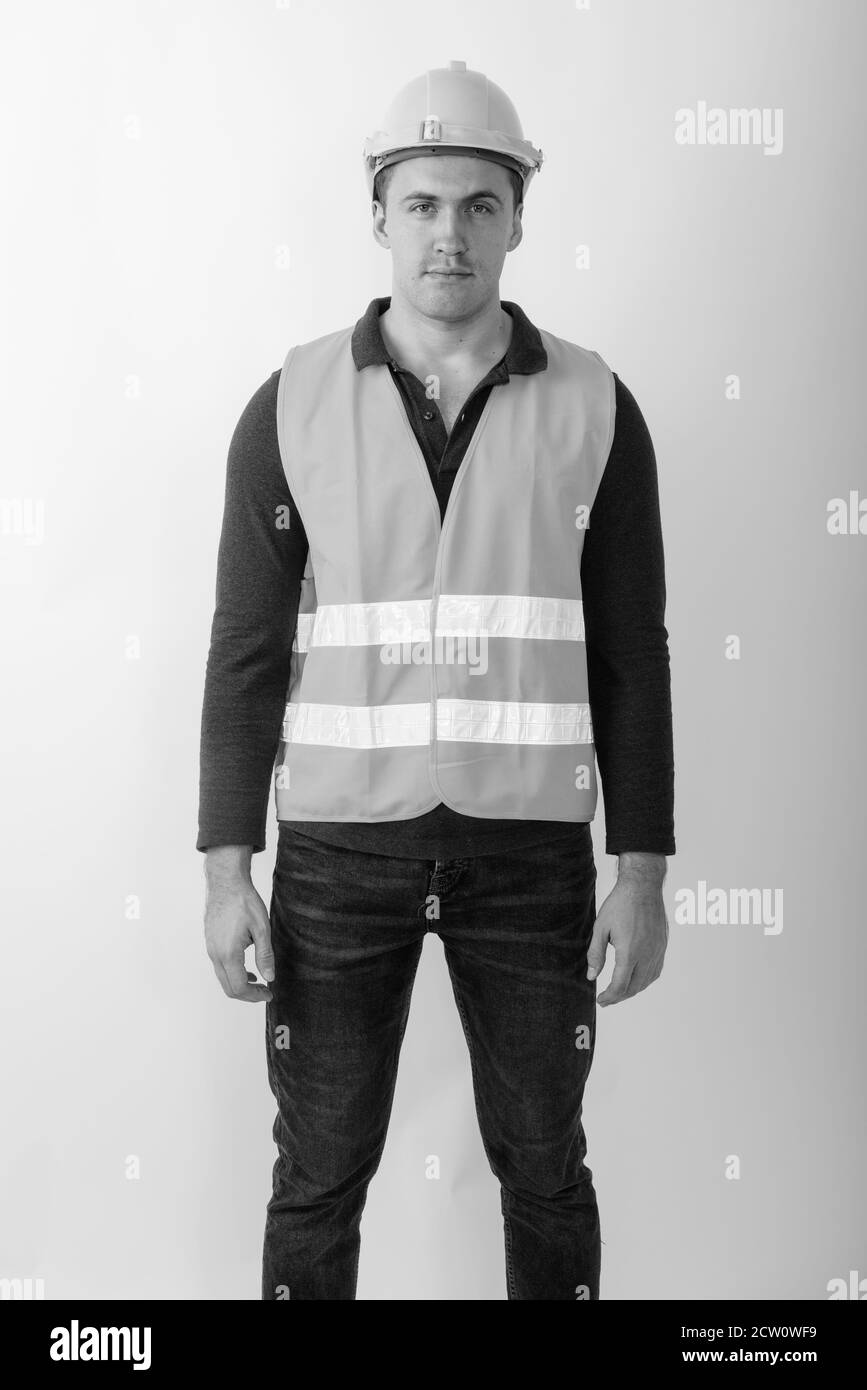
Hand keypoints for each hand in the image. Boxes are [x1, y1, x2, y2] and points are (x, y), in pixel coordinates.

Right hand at [204, 866, 274, 1003]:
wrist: (225, 882)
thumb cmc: (244, 902)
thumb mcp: (261, 929)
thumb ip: (265, 955)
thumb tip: (269, 977)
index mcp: (228, 954)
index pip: (239, 987)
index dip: (255, 996)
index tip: (269, 994)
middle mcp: (215, 954)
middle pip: (228, 987)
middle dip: (247, 994)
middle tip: (264, 992)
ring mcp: (210, 948)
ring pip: (223, 977)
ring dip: (240, 984)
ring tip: (258, 982)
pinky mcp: (210, 942)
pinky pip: (219, 966)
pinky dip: (233, 973)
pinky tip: (246, 968)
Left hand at [586, 865, 668, 1006]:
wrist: (642, 886)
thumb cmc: (620, 904)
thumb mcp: (600, 928)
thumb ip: (595, 954)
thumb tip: (591, 976)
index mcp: (630, 951)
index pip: (620, 985)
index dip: (609, 997)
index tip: (601, 1000)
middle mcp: (647, 954)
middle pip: (634, 987)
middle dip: (619, 996)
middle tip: (607, 998)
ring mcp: (657, 950)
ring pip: (647, 981)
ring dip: (633, 989)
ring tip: (619, 990)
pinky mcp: (662, 945)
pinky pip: (656, 970)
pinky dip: (645, 980)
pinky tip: (636, 978)